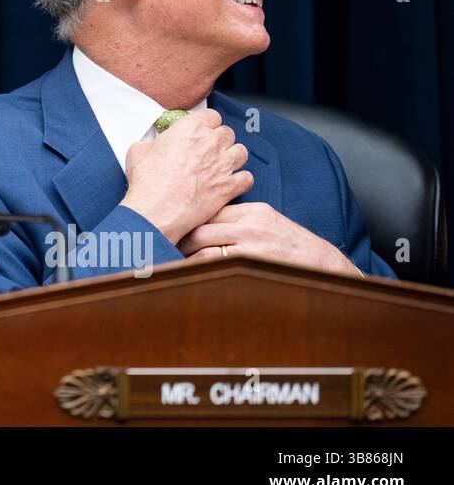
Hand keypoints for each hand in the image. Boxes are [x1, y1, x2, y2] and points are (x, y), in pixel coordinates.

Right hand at [120, 108, 252, 243]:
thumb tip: (155, 143)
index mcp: (190, 128)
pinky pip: (247, 178)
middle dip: (220, 140)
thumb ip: (153, 141)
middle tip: (209, 150)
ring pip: (241, 152)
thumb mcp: (139, 150)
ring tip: (222, 164)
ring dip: (233, 157)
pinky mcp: (229, 187)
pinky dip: (240, 180)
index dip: (206, 123)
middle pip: (228, 132)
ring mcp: (223, 165)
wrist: (155, 211)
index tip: (202, 131)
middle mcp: (211, 143)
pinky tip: (230, 183)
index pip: (211, 115)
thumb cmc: (146, 182)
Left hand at [178, 202, 359, 276]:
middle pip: (201, 227)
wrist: (323, 265)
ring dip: (185, 256)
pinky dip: (198, 269)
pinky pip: (216, 264)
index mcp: (252, 210)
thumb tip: (205, 222)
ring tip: (169, 262)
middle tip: (161, 245)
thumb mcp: (267, 222)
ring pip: (204, 247)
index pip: (209, 210)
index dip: (187, 220)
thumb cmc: (292, 246)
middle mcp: (249, 224)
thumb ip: (239, 219)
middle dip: (179, 238)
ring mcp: (251, 244)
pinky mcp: (252, 263)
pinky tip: (187, 274)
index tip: (171, 226)